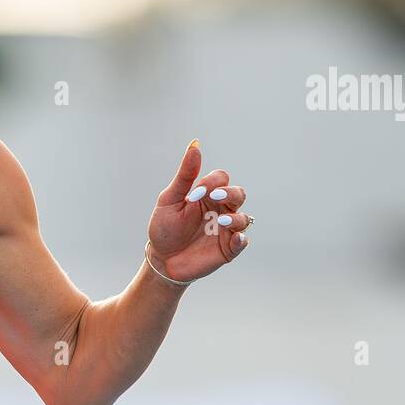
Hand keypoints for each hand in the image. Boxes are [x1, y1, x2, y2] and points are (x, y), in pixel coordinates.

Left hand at [146, 139, 251, 283]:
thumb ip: (185, 175)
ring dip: (236, 217)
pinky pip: (242, 241)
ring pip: (243, 217)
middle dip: (230, 194)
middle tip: (216, 197)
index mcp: (207, 195)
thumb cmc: (164, 227)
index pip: (221, 178)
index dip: (211, 183)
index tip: (193, 194)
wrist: (161, 259)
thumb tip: (195, 145)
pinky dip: (241, 238)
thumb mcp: (170, 200)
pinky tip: (235, 237)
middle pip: (238, 193)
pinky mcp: (228, 248)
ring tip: (221, 221)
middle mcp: (220, 209)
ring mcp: (225, 229)